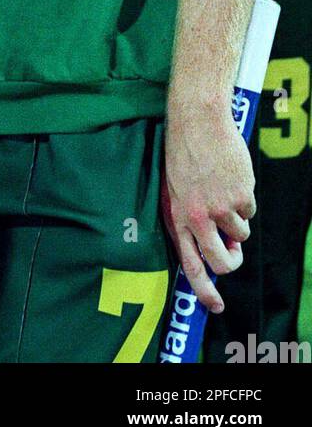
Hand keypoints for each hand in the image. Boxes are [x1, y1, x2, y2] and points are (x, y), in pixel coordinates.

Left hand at [162, 106, 254, 312]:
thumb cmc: (183, 151)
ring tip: (223, 188)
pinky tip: (231, 176)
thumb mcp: (175, 188)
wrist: (198, 120)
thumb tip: (207, 246)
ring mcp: (222, 208)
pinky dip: (245, 197)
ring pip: (241, 234)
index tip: (215, 306)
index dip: (203, 290)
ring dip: (238, 219)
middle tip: (234, 252)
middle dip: (233, 262)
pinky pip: (250, 210)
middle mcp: (199, 218)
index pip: (190, 265)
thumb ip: (188, 217)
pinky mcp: (241, 196)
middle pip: (223, 261)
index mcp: (178, 217)